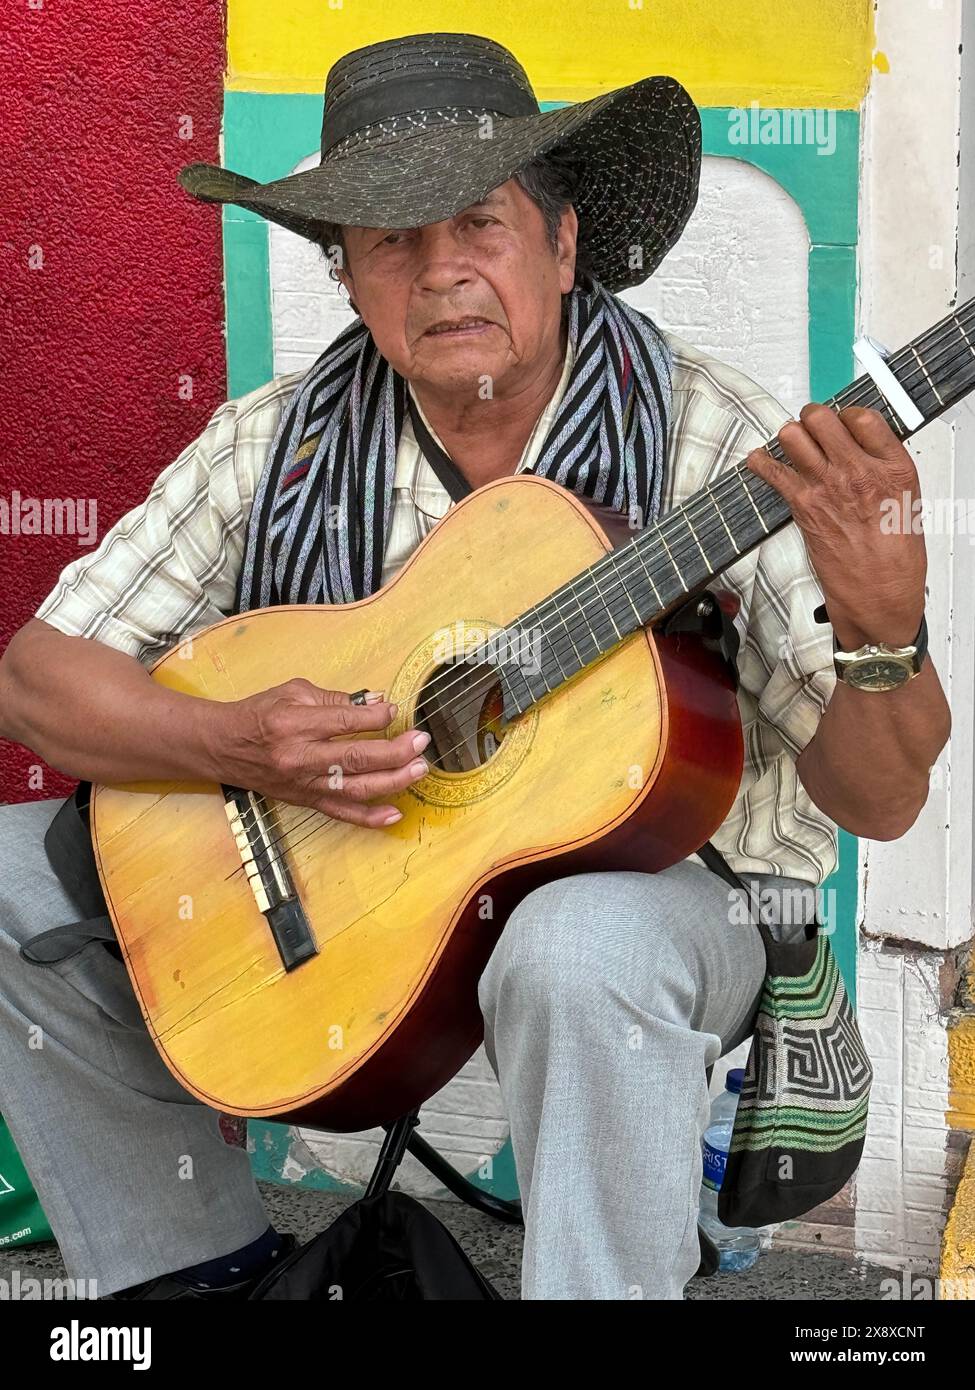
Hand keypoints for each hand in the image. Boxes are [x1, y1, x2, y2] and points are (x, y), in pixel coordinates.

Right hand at [217, 678, 428, 826]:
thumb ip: (336, 699)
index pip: (345, 722)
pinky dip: (370, 817)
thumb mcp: (293, 692)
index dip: (376, 718)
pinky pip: (342, 812)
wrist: (223, 746)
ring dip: (393, 781)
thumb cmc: (259, 714)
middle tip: (421, 742)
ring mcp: (304, 783)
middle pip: (356, 758)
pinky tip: (396, 813)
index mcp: (295, 723)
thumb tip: (377, 703)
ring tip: (419, 769)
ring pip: (355, 788)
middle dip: (395, 751)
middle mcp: (299, 757)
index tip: (395, 712)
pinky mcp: (305, 800)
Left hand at [745, 403, 926, 648]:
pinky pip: (772, 471)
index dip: (846, 416)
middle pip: (822, 419)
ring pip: (793, 435)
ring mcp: (828, 486)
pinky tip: (759, 461)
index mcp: (893, 467)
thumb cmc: (896, 557)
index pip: (862, 416)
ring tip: (793, 446)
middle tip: (812, 428)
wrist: (879, 593)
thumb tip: (861, 449)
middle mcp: (859, 471)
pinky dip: (760, 463)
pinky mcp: (803, 506)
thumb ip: (882, 469)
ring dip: (790, 437)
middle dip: (813, 419)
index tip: (842, 422)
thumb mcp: (906, 501)